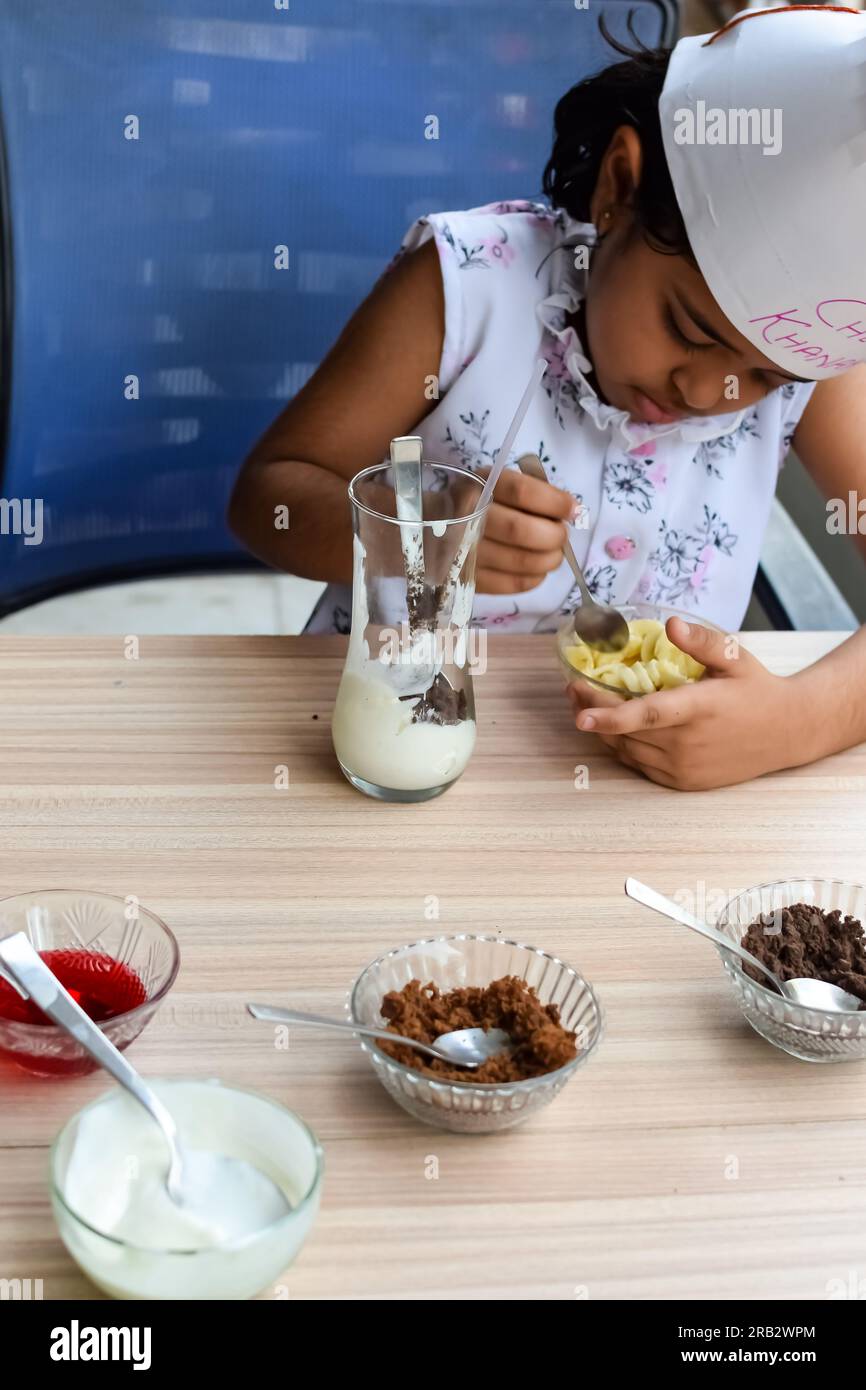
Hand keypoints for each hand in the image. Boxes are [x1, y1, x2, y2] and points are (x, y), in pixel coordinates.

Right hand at [475, 467, 578, 594]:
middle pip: (523, 530)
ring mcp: (466, 552)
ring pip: (521, 561)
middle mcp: (469, 517)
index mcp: (480, 486)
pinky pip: (512, 584)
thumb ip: (530, 493)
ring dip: (548, 560)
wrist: (429, 529)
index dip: (556, 503)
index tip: (574, 511)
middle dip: (554, 536)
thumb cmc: (474, 503)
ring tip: (552, 555)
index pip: (523, 492)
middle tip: (560, 536)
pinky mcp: (469, 579)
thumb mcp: (495, 484)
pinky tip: (537, 570)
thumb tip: (572, 511)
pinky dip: (534, 579)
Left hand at [566, 618, 802, 790]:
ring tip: (586, 706)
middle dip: (592, 712)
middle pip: (626, 732)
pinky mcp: (683, 782)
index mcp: (699, 709)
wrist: (787, 731)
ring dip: (604, 732)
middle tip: (573, 689)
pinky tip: (616, 728)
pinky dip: (623, 748)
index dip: (609, 717)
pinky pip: (640, 766)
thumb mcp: (735, 657)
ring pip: (628, 751)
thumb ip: (702, 641)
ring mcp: (685, 767)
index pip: (646, 715)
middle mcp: (688, 744)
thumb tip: (671, 624)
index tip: (580, 715)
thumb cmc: (757, 689)